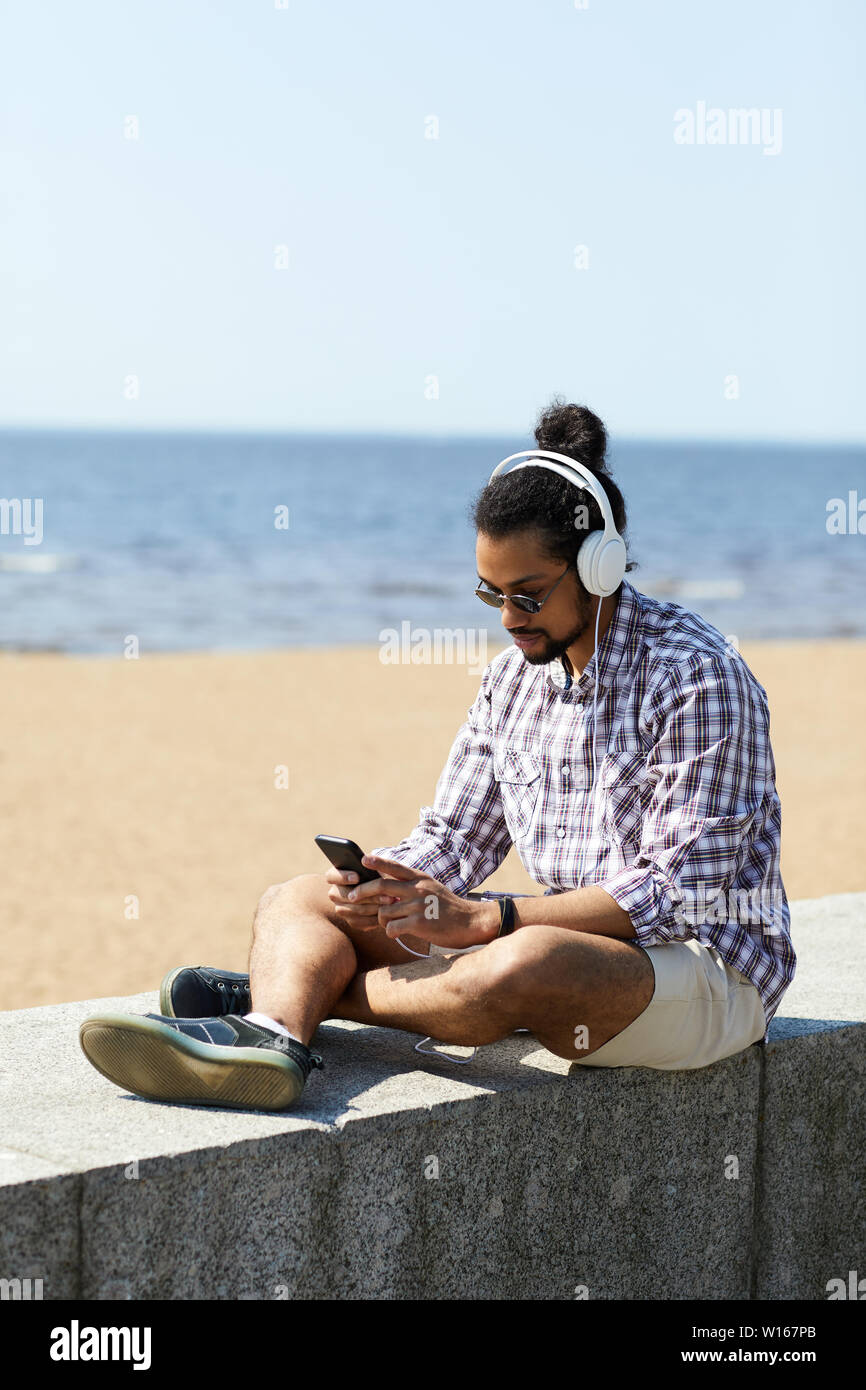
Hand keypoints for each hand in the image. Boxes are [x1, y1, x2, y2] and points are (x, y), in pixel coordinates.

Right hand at [324, 866, 399, 930]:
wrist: (385, 891)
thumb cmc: (378, 874)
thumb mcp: (376, 867)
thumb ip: (371, 865)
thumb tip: (368, 862)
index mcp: (336, 876)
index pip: (331, 876)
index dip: (342, 877)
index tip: (357, 877)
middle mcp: (335, 893)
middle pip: (344, 896)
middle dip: (366, 895)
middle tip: (385, 892)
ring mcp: (342, 909)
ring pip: (355, 909)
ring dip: (375, 905)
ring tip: (391, 900)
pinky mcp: (352, 921)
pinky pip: (362, 921)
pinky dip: (376, 917)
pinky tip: (389, 911)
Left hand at [346, 855, 500, 948]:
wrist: (470, 922)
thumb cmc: (447, 907)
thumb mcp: (432, 888)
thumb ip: (412, 886)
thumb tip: (386, 890)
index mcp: (420, 879)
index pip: (395, 867)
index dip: (378, 862)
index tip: (363, 859)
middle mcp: (418, 889)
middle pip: (381, 887)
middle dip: (362, 892)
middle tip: (351, 897)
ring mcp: (419, 906)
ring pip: (384, 912)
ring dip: (382, 920)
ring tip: (390, 924)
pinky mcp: (420, 924)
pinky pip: (392, 928)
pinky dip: (391, 932)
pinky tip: (398, 933)